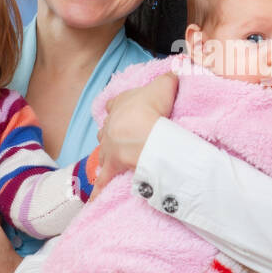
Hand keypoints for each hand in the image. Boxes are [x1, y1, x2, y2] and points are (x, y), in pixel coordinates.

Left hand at [94, 73, 177, 192]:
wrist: (143, 131)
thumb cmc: (152, 107)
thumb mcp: (164, 86)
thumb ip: (169, 79)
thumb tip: (176, 74)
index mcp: (119, 105)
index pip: (113, 104)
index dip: (118, 107)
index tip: (124, 111)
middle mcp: (109, 125)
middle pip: (106, 128)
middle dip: (112, 132)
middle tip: (122, 138)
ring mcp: (108, 146)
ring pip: (103, 151)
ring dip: (107, 154)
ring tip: (112, 160)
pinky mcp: (112, 165)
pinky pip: (103, 180)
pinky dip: (99, 188)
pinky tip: (95, 198)